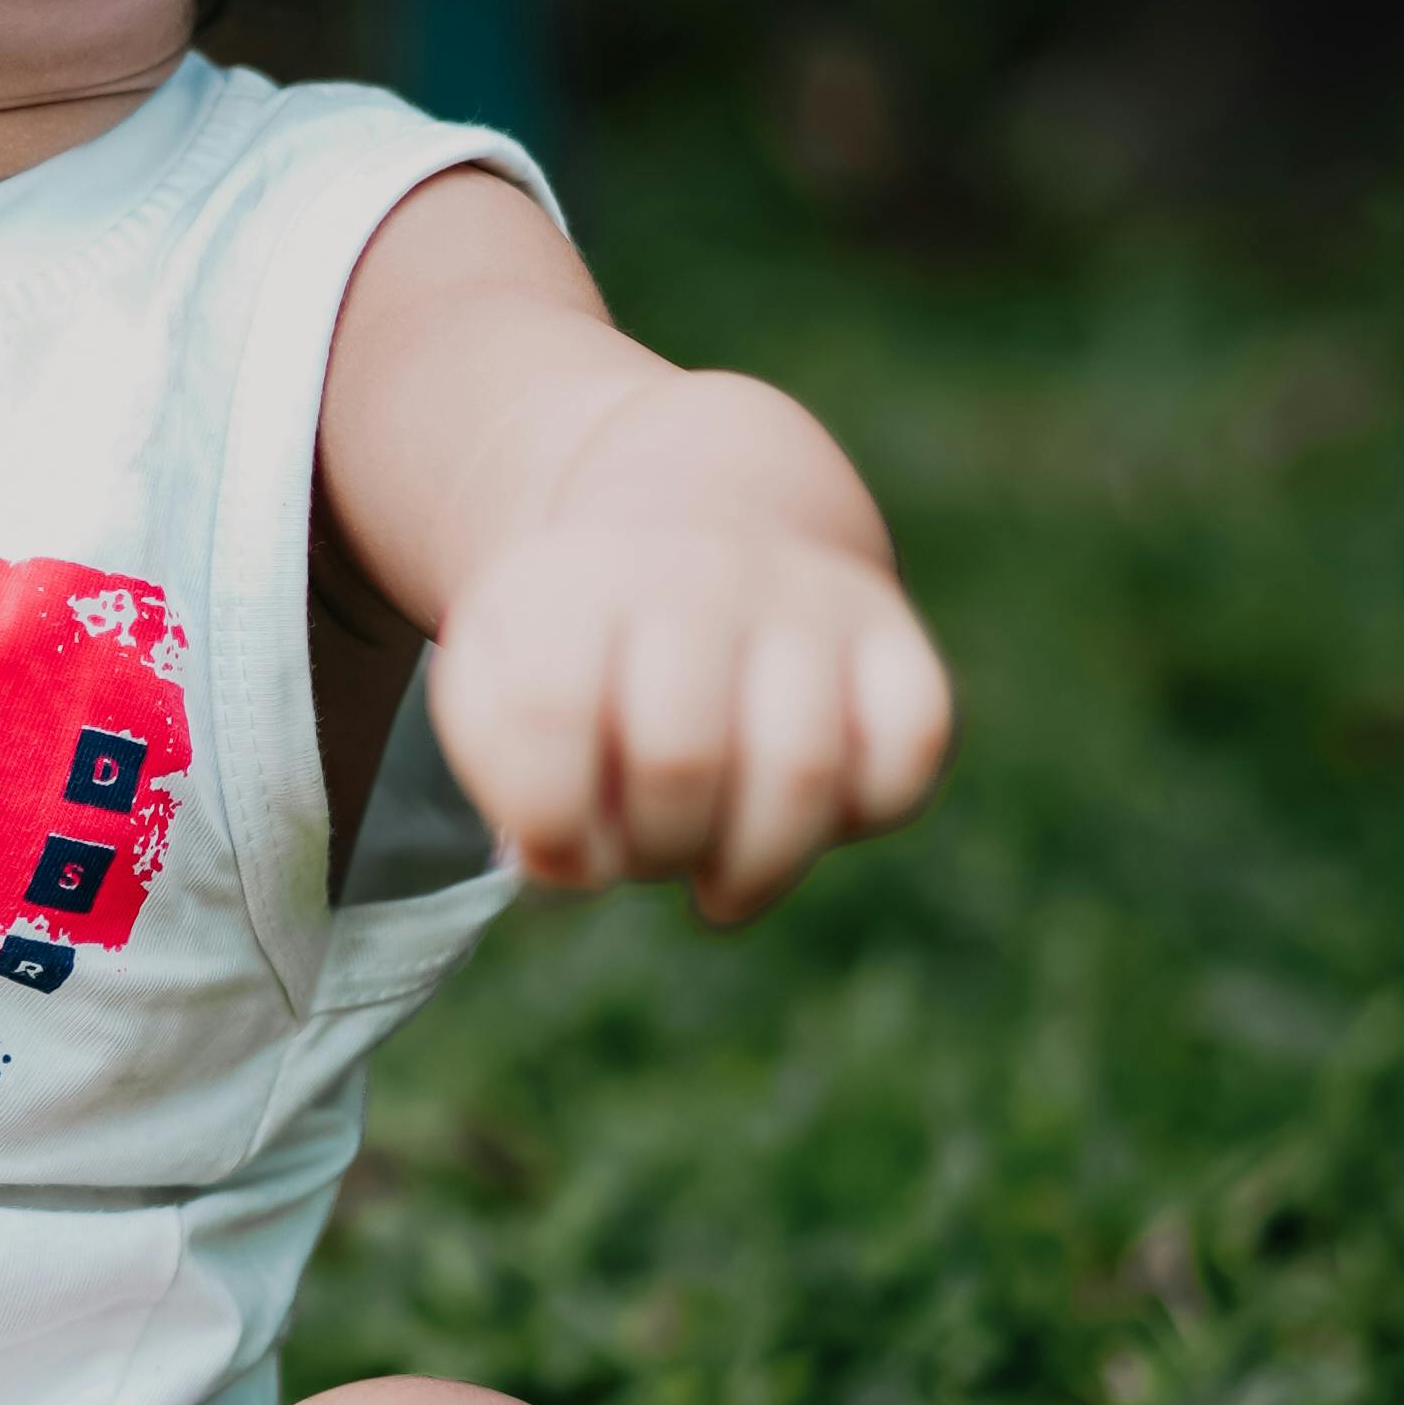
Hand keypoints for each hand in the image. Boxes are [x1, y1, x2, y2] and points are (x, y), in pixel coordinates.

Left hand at [427, 517, 950, 924]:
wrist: (694, 528)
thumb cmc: (582, 652)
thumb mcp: (495, 683)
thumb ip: (501, 776)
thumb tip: (560, 866)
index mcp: (575, 582)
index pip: (549, 711)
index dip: (549, 819)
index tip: (551, 850)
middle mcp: (701, 574)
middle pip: (680, 760)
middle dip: (651, 850)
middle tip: (640, 854)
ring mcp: (812, 602)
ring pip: (803, 771)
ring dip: (751, 866)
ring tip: (712, 876)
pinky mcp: (898, 641)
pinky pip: (909, 753)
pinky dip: (856, 821)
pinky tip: (796, 825)